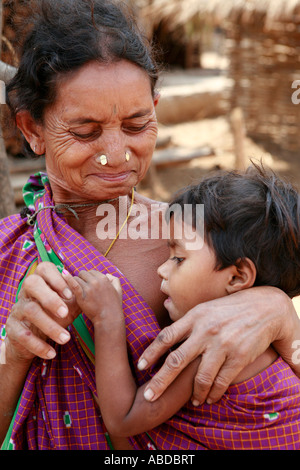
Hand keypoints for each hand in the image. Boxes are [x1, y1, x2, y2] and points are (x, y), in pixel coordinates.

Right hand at [5, 262, 80, 362]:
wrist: (33, 341)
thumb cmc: (53, 317)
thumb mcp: (67, 307)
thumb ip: (77, 298)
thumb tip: (95, 290)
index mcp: (41, 282)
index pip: (44, 269)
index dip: (57, 279)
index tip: (70, 293)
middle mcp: (26, 292)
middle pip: (31, 283)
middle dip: (50, 297)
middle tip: (65, 313)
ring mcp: (17, 309)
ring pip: (30, 310)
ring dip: (50, 325)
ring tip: (66, 338)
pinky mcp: (11, 328)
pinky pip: (23, 335)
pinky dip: (39, 345)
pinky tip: (52, 353)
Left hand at [63, 270, 122, 324]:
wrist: (109, 319)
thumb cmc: (114, 305)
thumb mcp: (118, 290)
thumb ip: (114, 279)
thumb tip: (107, 274)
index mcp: (104, 279)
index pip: (92, 272)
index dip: (89, 277)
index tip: (88, 284)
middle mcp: (96, 281)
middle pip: (83, 273)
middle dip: (82, 279)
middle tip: (82, 287)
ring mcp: (88, 289)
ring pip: (77, 278)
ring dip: (76, 282)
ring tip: (77, 290)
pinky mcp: (81, 296)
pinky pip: (73, 284)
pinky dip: (68, 279)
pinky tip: (63, 274)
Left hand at [137, 286, 295, 404]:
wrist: (265, 308)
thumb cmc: (230, 309)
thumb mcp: (205, 308)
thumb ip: (187, 323)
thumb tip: (165, 339)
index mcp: (194, 316)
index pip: (166, 336)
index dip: (151, 353)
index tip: (140, 367)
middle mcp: (205, 331)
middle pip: (176, 360)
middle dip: (160, 381)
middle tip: (149, 396)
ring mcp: (222, 345)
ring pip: (200, 377)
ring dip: (193, 394)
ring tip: (191, 402)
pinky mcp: (239, 356)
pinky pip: (221, 382)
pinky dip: (213, 394)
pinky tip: (209, 398)